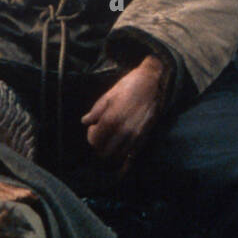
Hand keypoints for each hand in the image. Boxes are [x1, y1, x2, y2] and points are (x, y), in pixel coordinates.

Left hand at [81, 55, 164, 172]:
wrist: (152, 82)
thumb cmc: (128, 86)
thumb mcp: (107, 96)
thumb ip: (95, 111)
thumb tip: (85, 122)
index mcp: (111, 120)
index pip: (95, 141)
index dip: (91, 136)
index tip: (94, 127)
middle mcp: (123, 131)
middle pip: (105, 153)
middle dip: (100, 146)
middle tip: (101, 135)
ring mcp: (135, 135)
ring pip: (119, 156)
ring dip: (112, 151)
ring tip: (112, 140)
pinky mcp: (145, 135)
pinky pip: (132, 152)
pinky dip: (125, 153)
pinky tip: (123, 144)